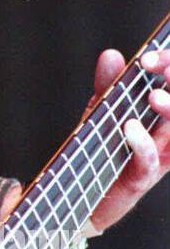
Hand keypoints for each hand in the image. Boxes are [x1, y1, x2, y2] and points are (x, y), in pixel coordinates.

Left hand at [85, 47, 169, 232]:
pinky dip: (143, 143)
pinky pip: (150, 159)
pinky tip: (130, 129)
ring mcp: (158, 154)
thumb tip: (111, 55)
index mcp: (160, 112)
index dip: (169, 65)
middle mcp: (165, 132)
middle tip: (164, 70)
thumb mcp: (103, 111)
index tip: (150, 58)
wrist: (86, 192)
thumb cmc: (103, 148)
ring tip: (153, 97)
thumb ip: (109, 86)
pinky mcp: (143, 177)